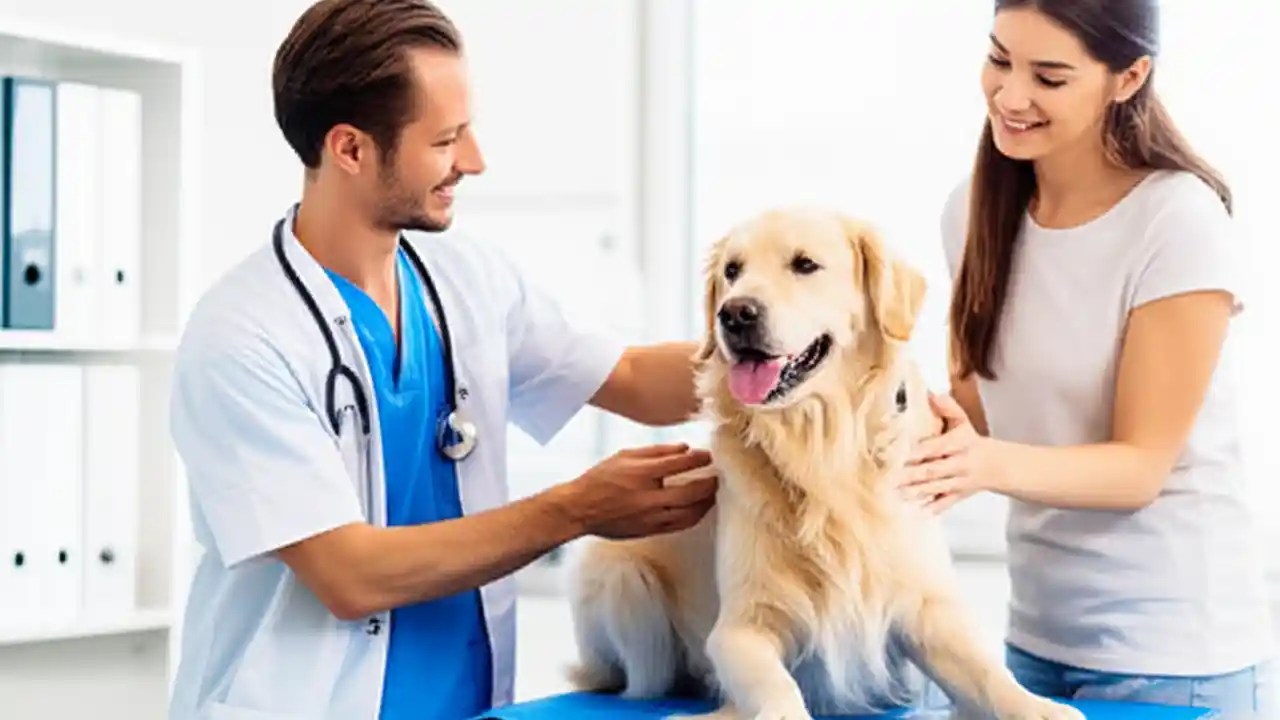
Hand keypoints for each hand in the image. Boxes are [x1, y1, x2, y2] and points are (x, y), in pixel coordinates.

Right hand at [561, 443, 717, 538]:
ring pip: (690, 513)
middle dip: (709, 484)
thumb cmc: (600, 480)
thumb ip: (656, 451)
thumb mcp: (625, 456)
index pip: (680, 464)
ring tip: (713, 493)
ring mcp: (651, 517)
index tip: (708, 455)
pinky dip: (694, 516)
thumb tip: (684, 448)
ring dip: (706, 502)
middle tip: (719, 476)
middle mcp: (649, 497)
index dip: (699, 458)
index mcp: (642, 474)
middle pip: (691, 492)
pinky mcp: (650, 530)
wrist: (580, 509)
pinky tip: (699, 508)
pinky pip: (680, 525)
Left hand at [899, 392, 990, 513]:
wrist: (996, 466)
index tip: (899, 454)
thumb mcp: (963, 422)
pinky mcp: (957, 496)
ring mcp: (958, 482)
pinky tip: (913, 512)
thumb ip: (948, 407)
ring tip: (894, 494)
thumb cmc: (971, 442)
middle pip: (932, 471)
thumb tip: (932, 393)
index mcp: (959, 444)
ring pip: (934, 488)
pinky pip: (943, 504)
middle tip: (888, 477)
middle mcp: (959, 464)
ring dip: (914, 492)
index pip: (936, 448)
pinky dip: (929, 509)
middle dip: (910, 475)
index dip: (918, 452)